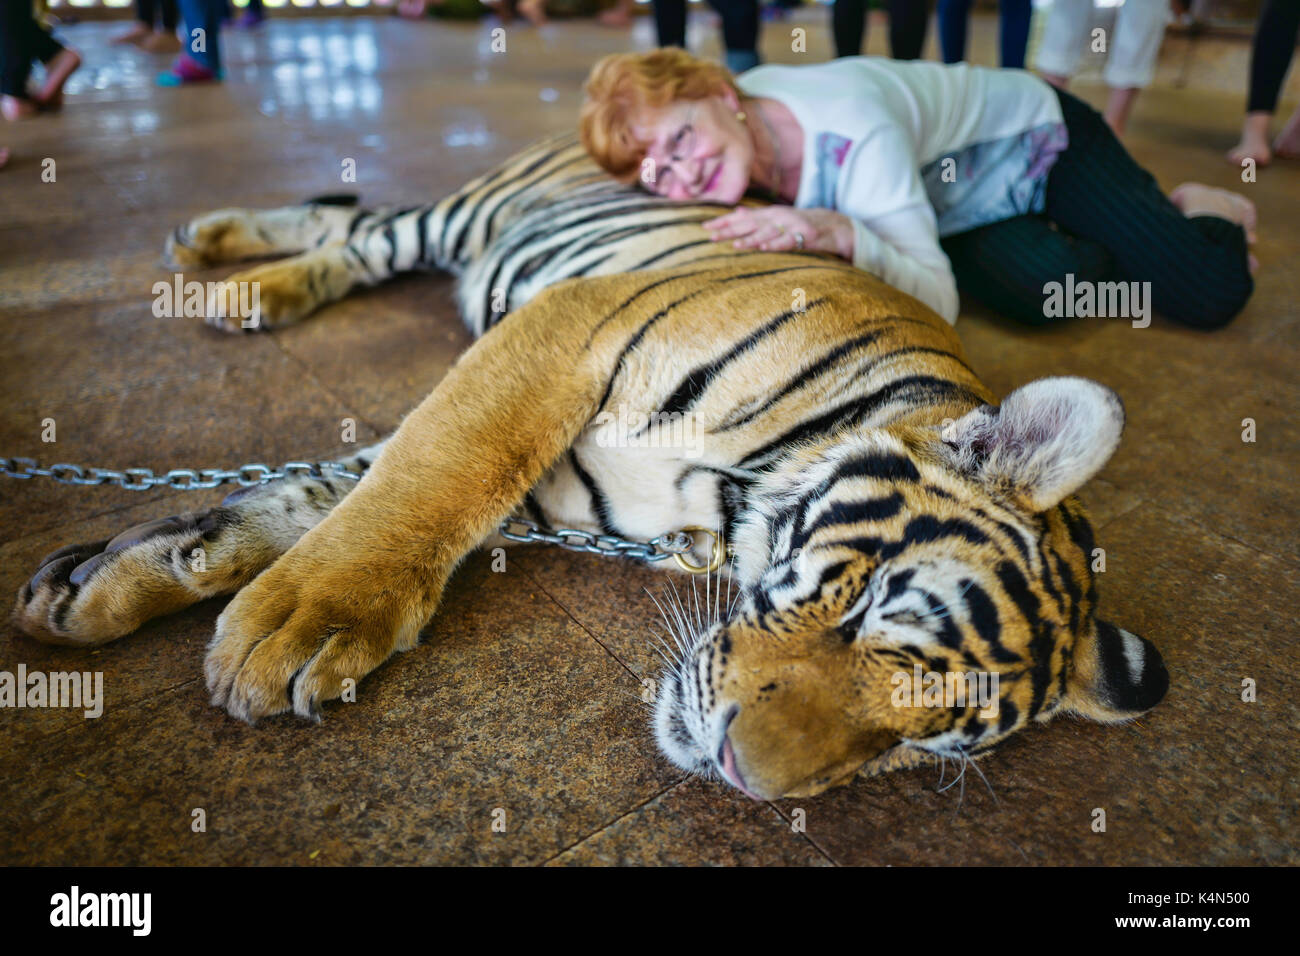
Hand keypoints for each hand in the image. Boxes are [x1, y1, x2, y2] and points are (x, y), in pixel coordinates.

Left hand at [703, 206, 853, 259]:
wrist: (836, 226)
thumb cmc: (803, 225)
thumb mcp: (779, 219)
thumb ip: (757, 217)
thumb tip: (736, 213)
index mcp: (770, 213)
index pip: (742, 218)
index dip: (723, 222)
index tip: (704, 227)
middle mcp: (779, 217)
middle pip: (750, 223)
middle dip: (730, 230)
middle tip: (711, 236)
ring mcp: (792, 226)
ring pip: (768, 232)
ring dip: (751, 238)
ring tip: (734, 245)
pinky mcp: (806, 236)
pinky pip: (789, 242)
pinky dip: (776, 244)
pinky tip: (764, 248)